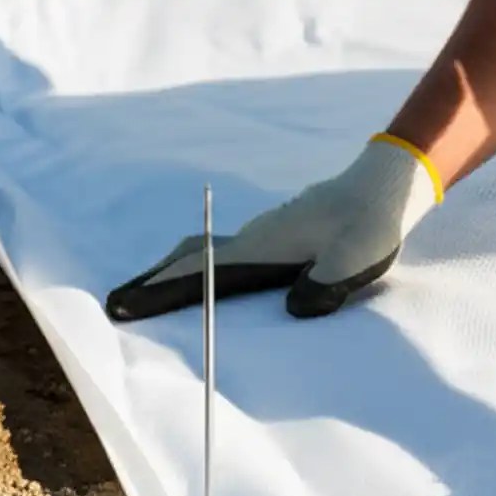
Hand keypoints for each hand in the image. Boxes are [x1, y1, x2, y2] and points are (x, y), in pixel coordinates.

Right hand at [105, 134, 440, 320]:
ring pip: (198, 253)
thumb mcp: (355, 258)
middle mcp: (251, 239)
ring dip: (167, 273)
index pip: (201, 272)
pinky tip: (190, 279)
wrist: (381, 186)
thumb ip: (325, 284)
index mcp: (262, 247)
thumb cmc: (369, 225)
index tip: (124, 306)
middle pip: (187, 259)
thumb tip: (294, 309)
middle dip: (150, 282)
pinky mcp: (269, 237)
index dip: (161, 291)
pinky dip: (190, 267)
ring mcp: (258, 235)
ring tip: (140, 295)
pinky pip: (215, 253)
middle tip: (114, 304)